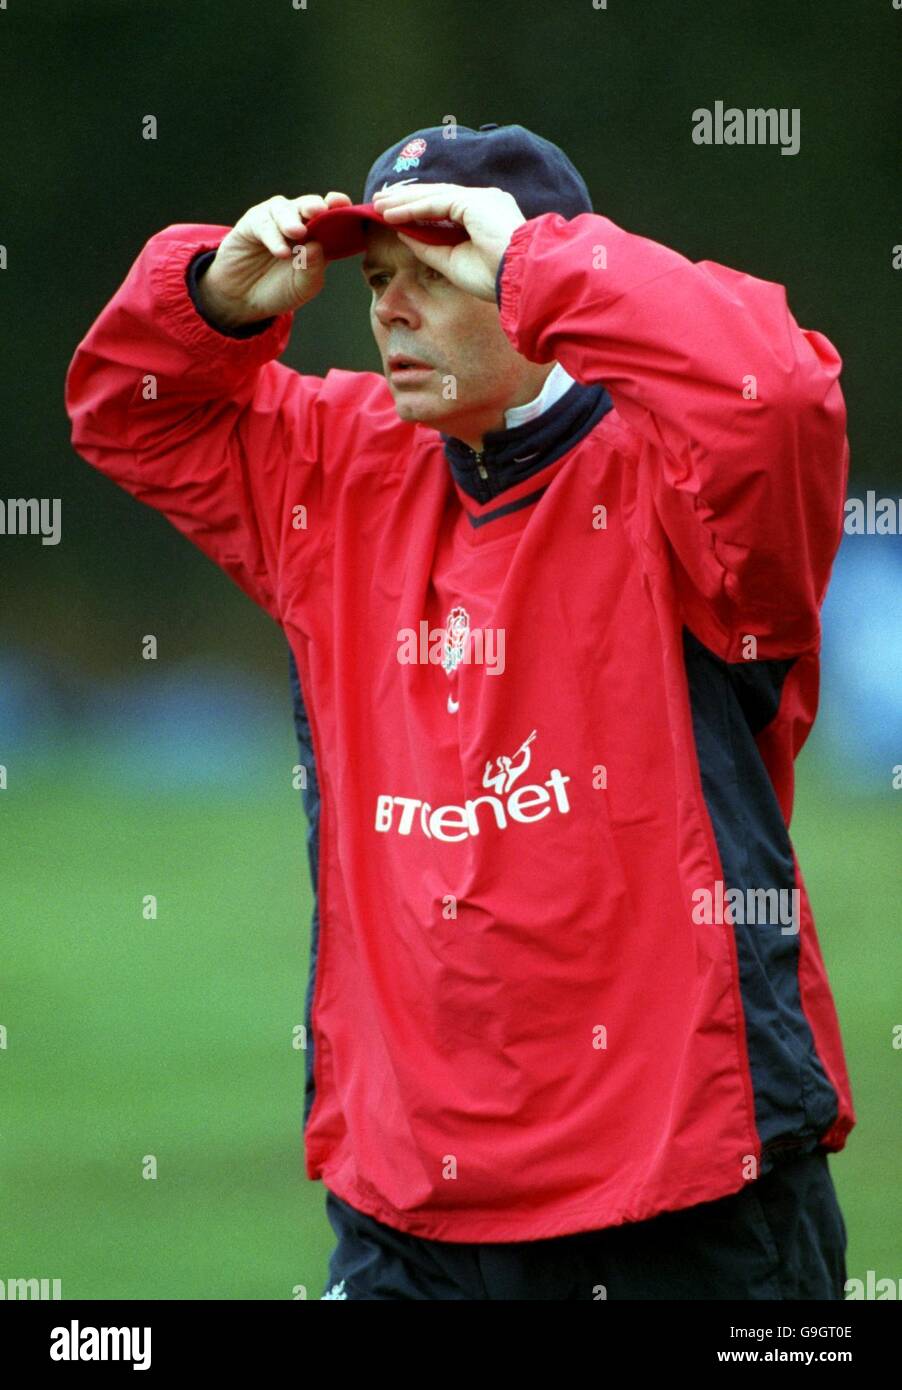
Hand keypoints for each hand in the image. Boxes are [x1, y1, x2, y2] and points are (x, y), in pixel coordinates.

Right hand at [198, 191, 352, 326]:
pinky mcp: (253, 223)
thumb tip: (316, 246)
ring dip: (292, 219)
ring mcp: (275, 220)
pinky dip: (273, 235)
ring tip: (297, 233)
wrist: (244, 299)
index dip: (339, 207)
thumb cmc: (279, 290)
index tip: (344, 206)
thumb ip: (313, 269)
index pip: (333, 215)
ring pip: (286, 209)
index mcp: (318, 235)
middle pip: (309, 205)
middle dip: (316, 205)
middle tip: (320, 211)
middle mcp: (298, 222)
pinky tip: (281, 251)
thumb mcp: (303, 287)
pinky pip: (264, 223)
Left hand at [372, 182, 525, 300]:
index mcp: (484, 215)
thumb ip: (429, 247)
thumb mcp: (453, 263)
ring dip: (403, 200)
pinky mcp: (473, 202)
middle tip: (379, 202)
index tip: (393, 215)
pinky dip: (411, 208)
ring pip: (433, 195)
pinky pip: (435, 203)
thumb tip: (403, 233)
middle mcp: (483, 201)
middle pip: (436, 195)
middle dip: (406, 199)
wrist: (519, 281)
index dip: (417, 209)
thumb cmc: (494, 279)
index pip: (444, 207)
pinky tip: (391, 214)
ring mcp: (480, 198)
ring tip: (378, 206)